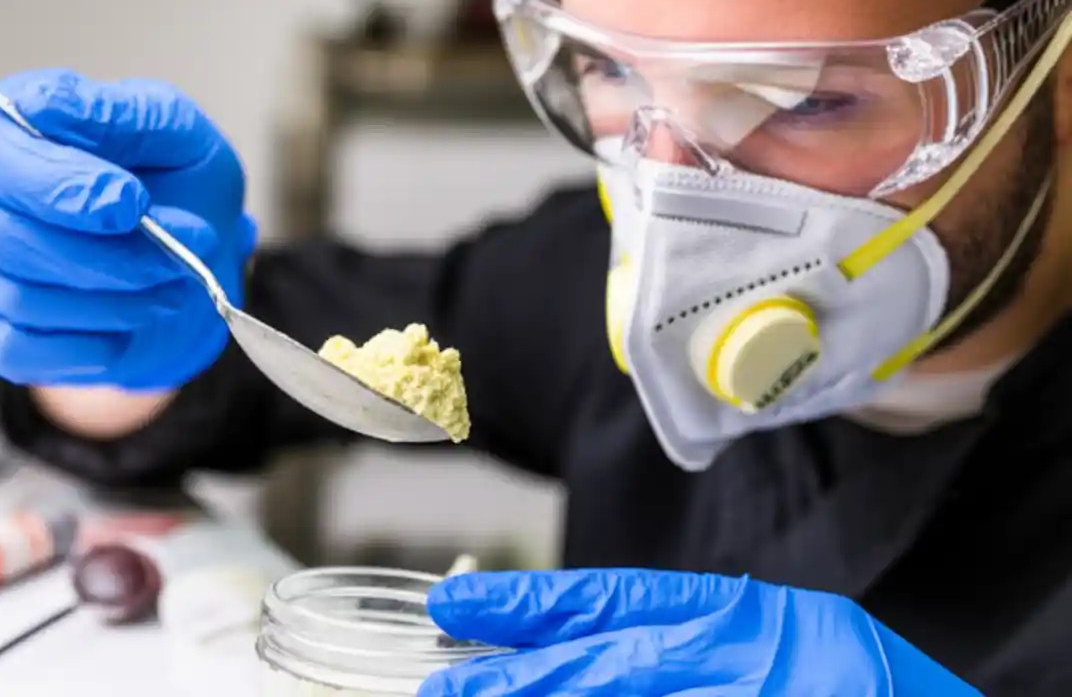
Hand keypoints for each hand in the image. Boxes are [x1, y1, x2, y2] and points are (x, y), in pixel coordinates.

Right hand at [0, 69, 255, 390]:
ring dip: (110, 300)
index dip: (60, 185)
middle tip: (174, 258)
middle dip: (101, 255)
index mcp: (7, 129)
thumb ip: (119, 115)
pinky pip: (20, 350)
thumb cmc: (177, 184)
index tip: (131, 203)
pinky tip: (131, 323)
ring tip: (170, 285)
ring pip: (18, 297)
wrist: (192, 259)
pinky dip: (88, 344)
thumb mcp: (174, 133)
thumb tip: (46, 106)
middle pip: (2, 236)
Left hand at [420, 569, 981, 695]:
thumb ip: (665, 638)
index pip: (611, 602)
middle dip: (522, 677)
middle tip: (444, 684)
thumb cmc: (841, 674)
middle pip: (607, 664)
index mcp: (734, 616)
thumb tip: (562, 645)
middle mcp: (737, 656)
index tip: (459, 604)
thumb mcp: (751, 634)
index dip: (530, 603)